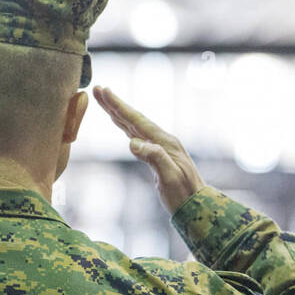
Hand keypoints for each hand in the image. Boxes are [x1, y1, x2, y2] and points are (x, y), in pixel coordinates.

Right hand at [93, 86, 205, 212]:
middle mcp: (161, 140)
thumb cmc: (183, 193)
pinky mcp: (156, 154)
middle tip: (98, 90)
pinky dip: (125, 126)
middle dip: (115, 104)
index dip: (119, 106)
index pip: (137, 121)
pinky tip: (120, 122)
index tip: (104, 92)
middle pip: (134, 118)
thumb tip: (132, 143)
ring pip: (134, 125)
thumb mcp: (169, 177)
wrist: (196, 204)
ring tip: (104, 100)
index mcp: (164, 142)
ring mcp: (160, 146)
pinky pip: (137, 135)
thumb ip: (154, 157)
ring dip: (118, 113)